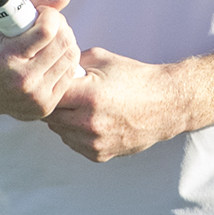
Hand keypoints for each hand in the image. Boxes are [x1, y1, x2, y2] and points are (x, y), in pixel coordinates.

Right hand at [0, 0, 81, 120]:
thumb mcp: (0, 23)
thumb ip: (32, 4)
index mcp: (7, 58)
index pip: (46, 31)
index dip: (50, 15)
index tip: (42, 13)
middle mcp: (22, 80)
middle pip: (63, 42)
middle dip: (60, 25)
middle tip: (49, 23)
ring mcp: (35, 97)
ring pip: (71, 56)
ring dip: (65, 41)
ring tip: (51, 38)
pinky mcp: (45, 106)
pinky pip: (70, 73)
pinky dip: (65, 59)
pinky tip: (52, 55)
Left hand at [43, 48, 191, 161]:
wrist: (165, 104)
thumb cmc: (135, 79)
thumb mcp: (102, 59)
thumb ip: (72, 62)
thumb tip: (51, 64)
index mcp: (88, 96)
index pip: (49, 95)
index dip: (48, 87)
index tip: (50, 83)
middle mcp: (89, 123)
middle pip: (50, 116)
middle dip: (54, 104)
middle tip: (65, 95)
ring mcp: (94, 142)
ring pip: (60, 132)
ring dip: (63, 120)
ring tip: (79, 107)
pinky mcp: (100, 155)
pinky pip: (73, 144)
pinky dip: (75, 134)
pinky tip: (89, 121)